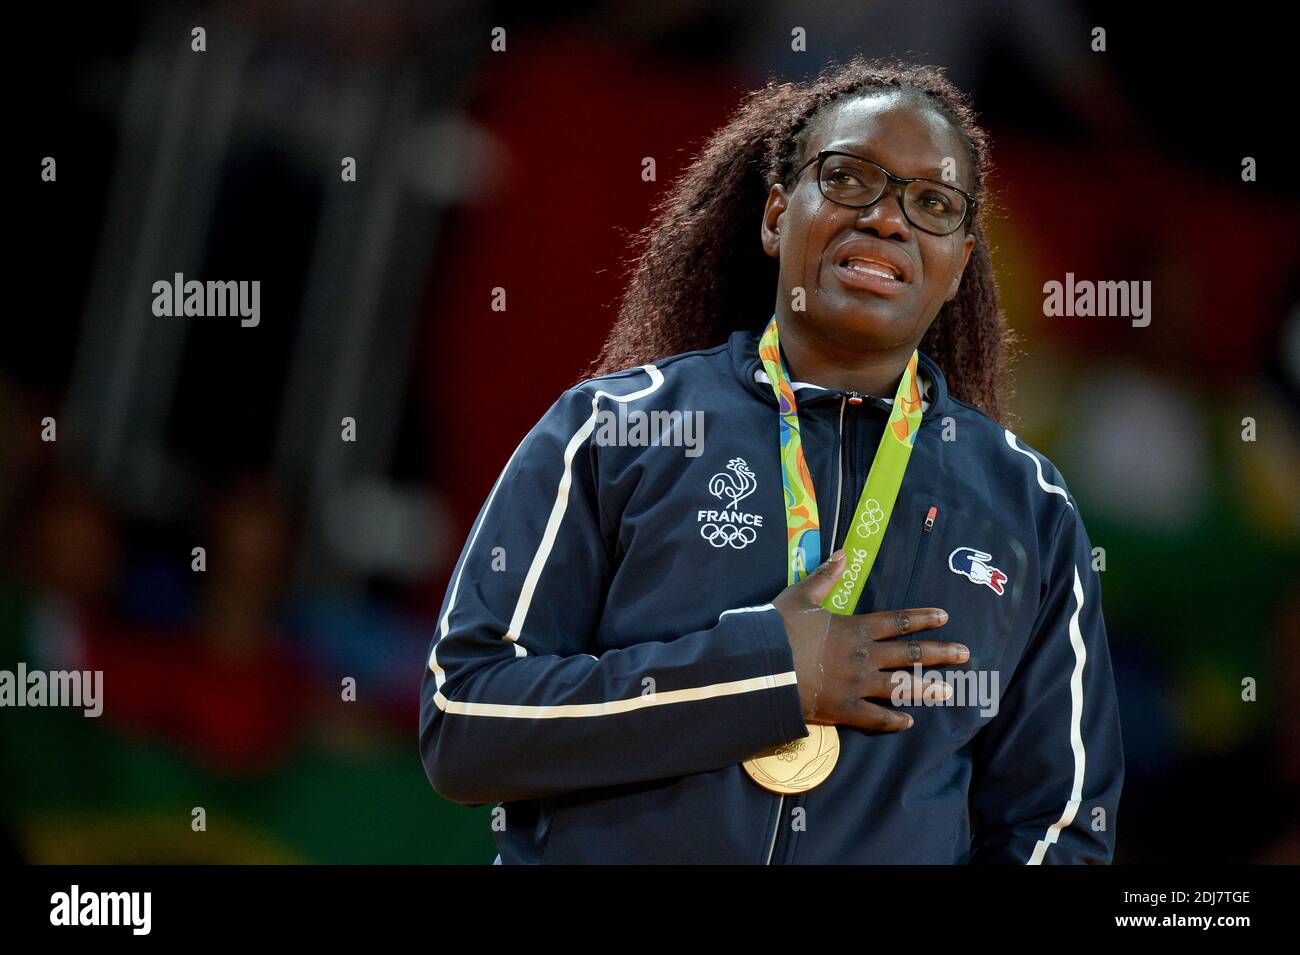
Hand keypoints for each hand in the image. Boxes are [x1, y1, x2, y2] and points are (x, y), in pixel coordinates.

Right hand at [772, 549, 969, 731]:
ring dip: (926, 688)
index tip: (944, 617)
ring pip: (900, 687)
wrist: (762, 665)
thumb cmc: (779, 628)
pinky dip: (893, 721)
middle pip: (909, 654)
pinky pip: (874, 718)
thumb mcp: (800, 596)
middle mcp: (864, 656)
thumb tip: (843, 553)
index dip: (922, 619)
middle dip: (939, 653)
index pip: (897, 622)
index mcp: (856, 628)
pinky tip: (909, 722)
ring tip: (949, 690)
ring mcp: (857, 685)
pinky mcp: (843, 709)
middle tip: (965, 654)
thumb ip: (824, 576)